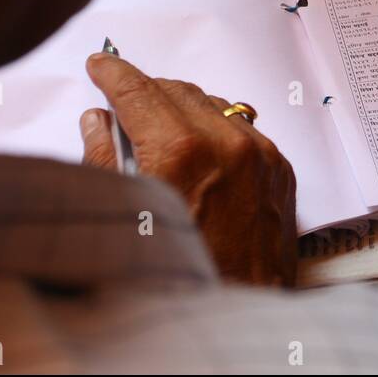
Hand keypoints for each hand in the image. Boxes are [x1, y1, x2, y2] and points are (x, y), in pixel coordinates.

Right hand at [80, 53, 296, 285]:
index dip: (114, 73)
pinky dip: (218, 128)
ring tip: (160, 122)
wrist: (241, 312)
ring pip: (214, 105)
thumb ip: (104, 159)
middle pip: (177, 91)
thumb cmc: (179, 274)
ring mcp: (260, 154)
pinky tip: (200, 146)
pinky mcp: (280, 170)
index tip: (101, 64)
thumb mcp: (124, 215)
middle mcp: (226, 143)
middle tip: (123, 95)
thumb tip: (97, 120)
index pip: (139, 92)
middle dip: (146, 89)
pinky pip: (244, 129)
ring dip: (184, 106)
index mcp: (181, 151)